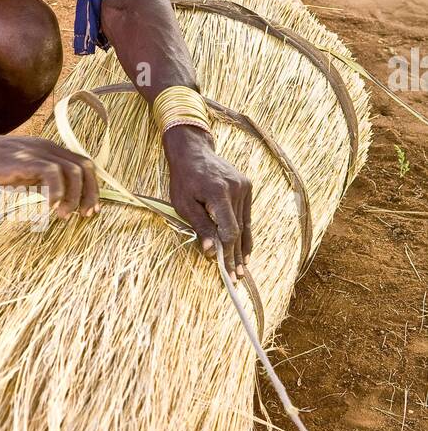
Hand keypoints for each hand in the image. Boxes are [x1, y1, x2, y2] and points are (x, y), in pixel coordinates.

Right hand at [0, 131, 99, 219]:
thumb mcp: (25, 172)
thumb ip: (42, 180)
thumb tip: (59, 199)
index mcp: (51, 150)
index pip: (83, 165)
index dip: (92, 187)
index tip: (89, 209)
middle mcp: (49, 148)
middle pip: (85, 167)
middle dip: (90, 193)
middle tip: (85, 214)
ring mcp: (39, 153)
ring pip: (73, 171)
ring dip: (74, 196)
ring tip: (64, 215)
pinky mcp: (27, 160)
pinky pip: (53, 174)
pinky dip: (56, 193)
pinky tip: (48, 208)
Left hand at [163, 125, 252, 277]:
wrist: (193, 151)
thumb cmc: (183, 179)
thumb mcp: (184, 204)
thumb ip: (200, 227)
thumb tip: (212, 252)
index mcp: (218, 192)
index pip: (228, 231)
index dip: (228, 253)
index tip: (227, 272)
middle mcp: (236, 189)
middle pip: (238, 231)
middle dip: (236, 257)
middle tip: (236, 279)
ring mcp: (244, 187)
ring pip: (244, 224)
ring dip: (242, 248)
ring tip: (243, 269)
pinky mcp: (246, 186)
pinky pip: (246, 215)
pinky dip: (244, 233)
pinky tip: (245, 251)